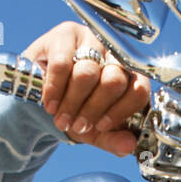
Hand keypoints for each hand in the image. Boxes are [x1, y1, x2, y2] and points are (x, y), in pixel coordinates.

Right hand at [21, 22, 149, 156]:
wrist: (42, 97)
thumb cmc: (75, 110)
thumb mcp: (95, 132)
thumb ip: (113, 141)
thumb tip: (129, 146)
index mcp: (129, 77)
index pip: (138, 90)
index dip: (120, 112)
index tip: (101, 127)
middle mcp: (114, 55)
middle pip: (114, 81)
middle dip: (93, 110)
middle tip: (77, 126)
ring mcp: (92, 40)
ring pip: (87, 73)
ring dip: (72, 102)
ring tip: (62, 118)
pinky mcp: (66, 35)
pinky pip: (62, 64)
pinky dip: (55, 90)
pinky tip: (51, 104)